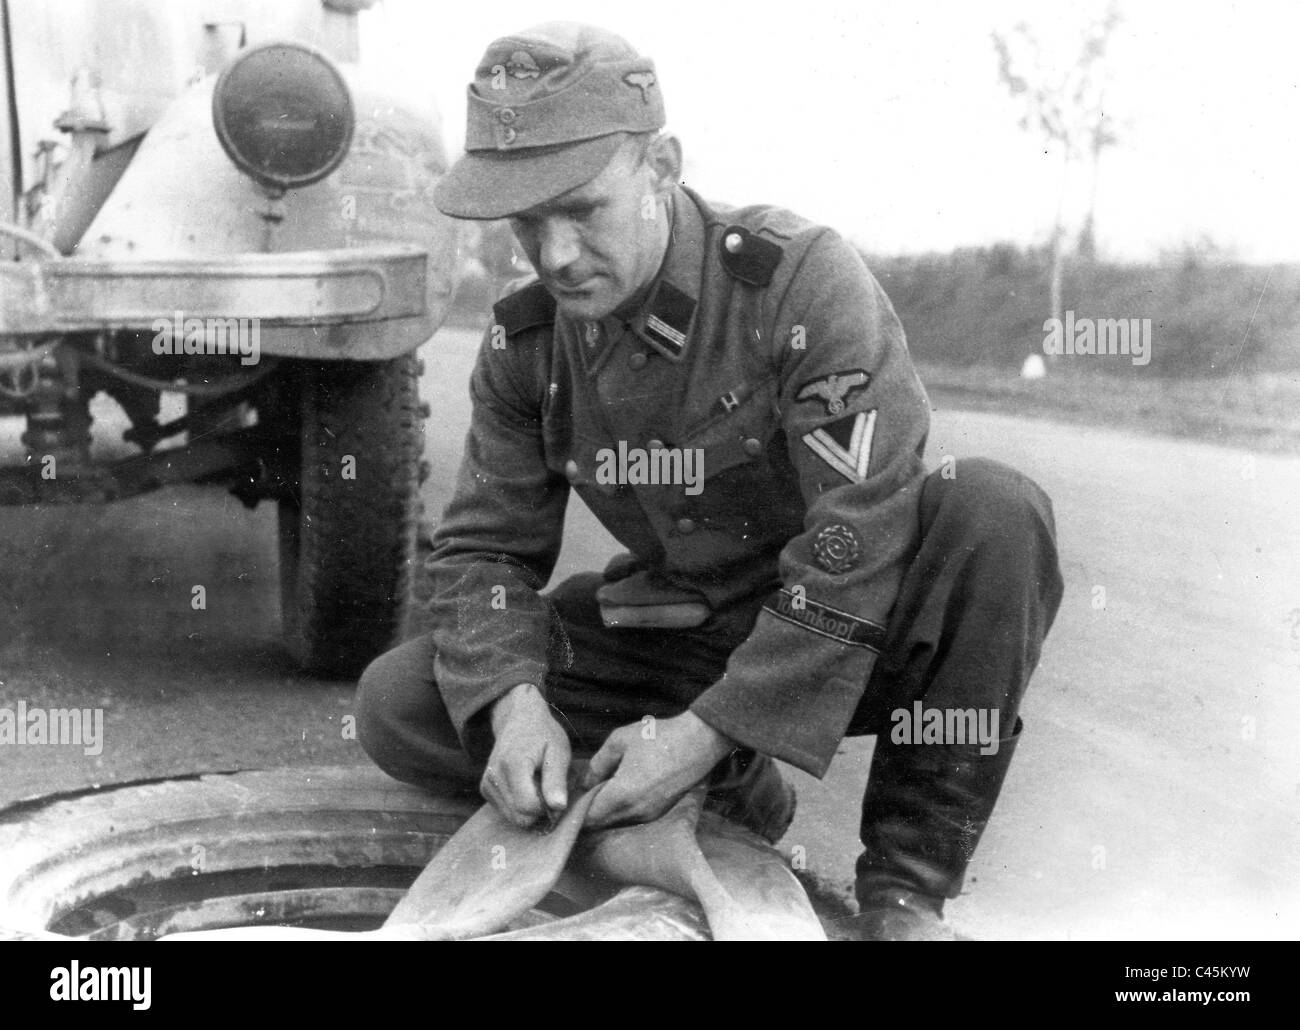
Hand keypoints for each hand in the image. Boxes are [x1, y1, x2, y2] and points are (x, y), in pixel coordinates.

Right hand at [481, 683, 570, 826]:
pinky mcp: (485, 788)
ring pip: (513, 817)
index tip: (555, 791)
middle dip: (539, 810)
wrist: (519, 718)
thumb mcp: (558, 751)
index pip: (529, 807)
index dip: (547, 806)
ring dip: (529, 808)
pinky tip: (525, 785)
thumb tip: (558, 807)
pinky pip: (506, 812)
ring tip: (536, 783)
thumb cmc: (544, 735)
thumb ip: (557, 780)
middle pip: (520, 816)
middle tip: (547, 787)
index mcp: (513, 765)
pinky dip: (519, 805)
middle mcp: (494, 776)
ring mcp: (487, 783)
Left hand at [582, 711, 734, 828]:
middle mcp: (635, 813)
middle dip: (589, 814)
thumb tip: (584, 783)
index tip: (568, 802)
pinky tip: (621, 792)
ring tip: (600, 792)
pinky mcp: (661, 813)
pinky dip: (622, 811)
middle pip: (602, 824)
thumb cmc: (658, 737)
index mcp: (621, 796)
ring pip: (618, 823)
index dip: (575, 813)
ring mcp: (650, 815)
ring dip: (606, 813)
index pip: (588, 819)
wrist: (699, 742)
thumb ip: (597, 764)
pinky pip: (633, 818)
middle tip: (581, 796)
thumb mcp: (620, 741)